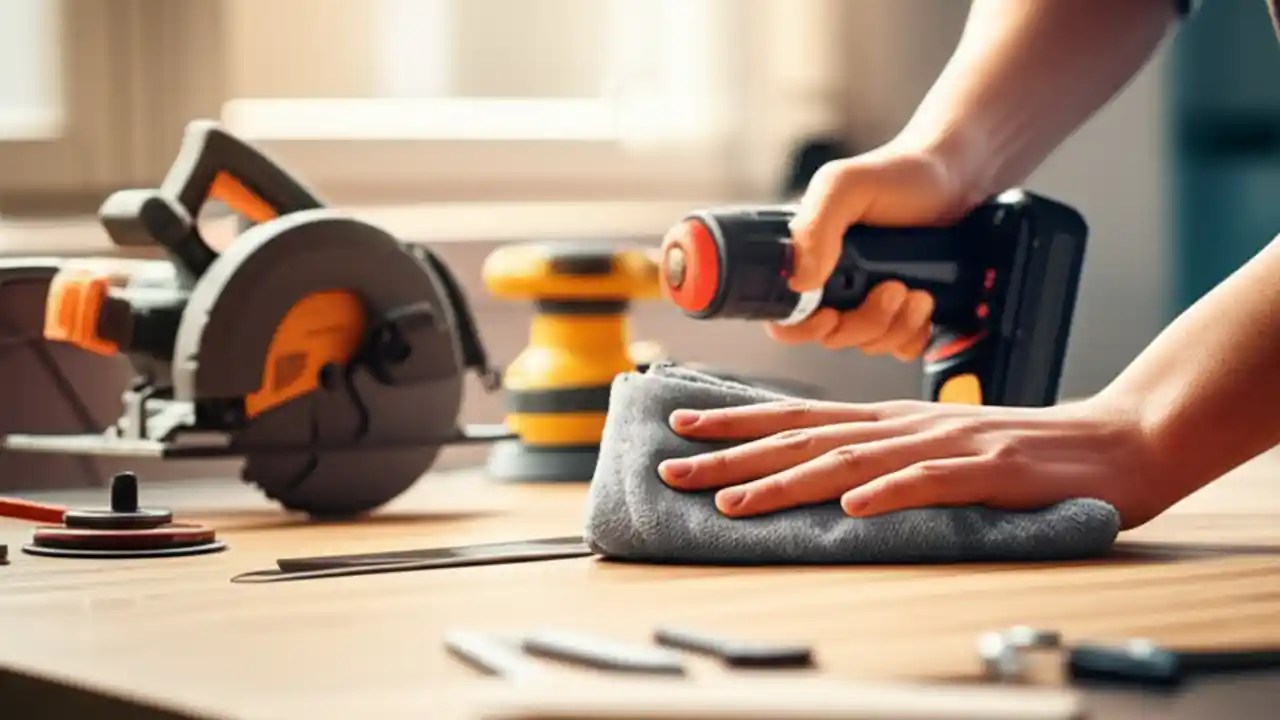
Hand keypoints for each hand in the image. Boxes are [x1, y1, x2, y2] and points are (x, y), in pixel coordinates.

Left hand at [656, 393, 1174, 529]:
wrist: (1114, 441)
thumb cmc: (1021, 452)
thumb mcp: (939, 447)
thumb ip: (885, 456)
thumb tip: (827, 480)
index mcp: (891, 420)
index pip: (799, 417)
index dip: (738, 422)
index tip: (683, 426)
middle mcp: (905, 426)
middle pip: (805, 439)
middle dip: (733, 455)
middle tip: (673, 467)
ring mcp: (945, 445)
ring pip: (852, 461)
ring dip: (787, 481)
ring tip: (733, 500)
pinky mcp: (989, 471)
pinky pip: (931, 484)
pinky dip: (890, 494)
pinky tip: (852, 510)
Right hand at [770, 142, 976, 358]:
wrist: (958, 175)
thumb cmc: (900, 172)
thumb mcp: (845, 186)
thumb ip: (815, 228)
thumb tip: (800, 281)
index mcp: (810, 259)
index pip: (786, 316)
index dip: (803, 327)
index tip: (831, 315)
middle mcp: (836, 283)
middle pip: (833, 337)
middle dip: (866, 322)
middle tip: (893, 288)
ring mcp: (871, 300)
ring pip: (869, 343)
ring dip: (896, 325)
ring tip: (919, 291)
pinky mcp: (904, 311)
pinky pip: (900, 346)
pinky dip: (914, 334)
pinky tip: (926, 303)